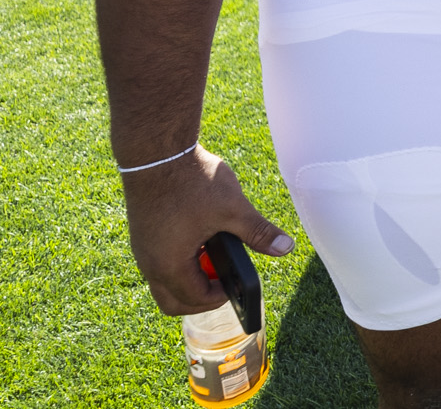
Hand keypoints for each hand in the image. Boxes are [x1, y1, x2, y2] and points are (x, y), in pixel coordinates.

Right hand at [122, 146, 293, 315]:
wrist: (156, 151)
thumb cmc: (191, 180)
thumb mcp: (233, 208)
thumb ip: (258, 233)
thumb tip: (286, 248)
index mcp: (169, 265)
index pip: (194, 300)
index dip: (221, 297)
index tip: (237, 283)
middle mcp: (149, 263)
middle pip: (173, 301)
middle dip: (202, 296)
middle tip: (225, 277)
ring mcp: (143, 249)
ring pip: (165, 282)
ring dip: (192, 277)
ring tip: (217, 252)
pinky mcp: (143, 234)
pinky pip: (161, 262)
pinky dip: (182, 261)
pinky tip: (203, 237)